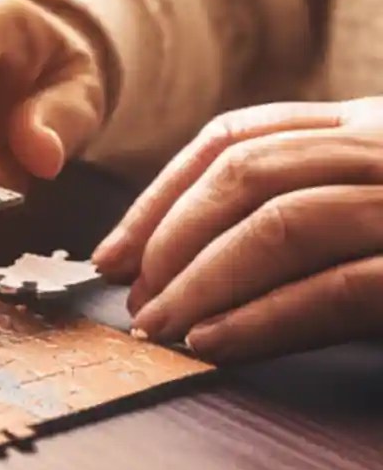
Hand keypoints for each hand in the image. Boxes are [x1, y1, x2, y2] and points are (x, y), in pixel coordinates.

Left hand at [93, 99, 382, 361]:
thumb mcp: (365, 211)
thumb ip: (293, 212)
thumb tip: (165, 268)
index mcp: (367, 126)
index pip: (234, 139)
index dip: (158, 199)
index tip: (112, 256)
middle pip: (245, 174)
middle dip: (170, 239)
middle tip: (134, 299)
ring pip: (279, 225)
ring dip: (199, 282)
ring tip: (157, 326)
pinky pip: (335, 291)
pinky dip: (261, 319)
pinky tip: (212, 343)